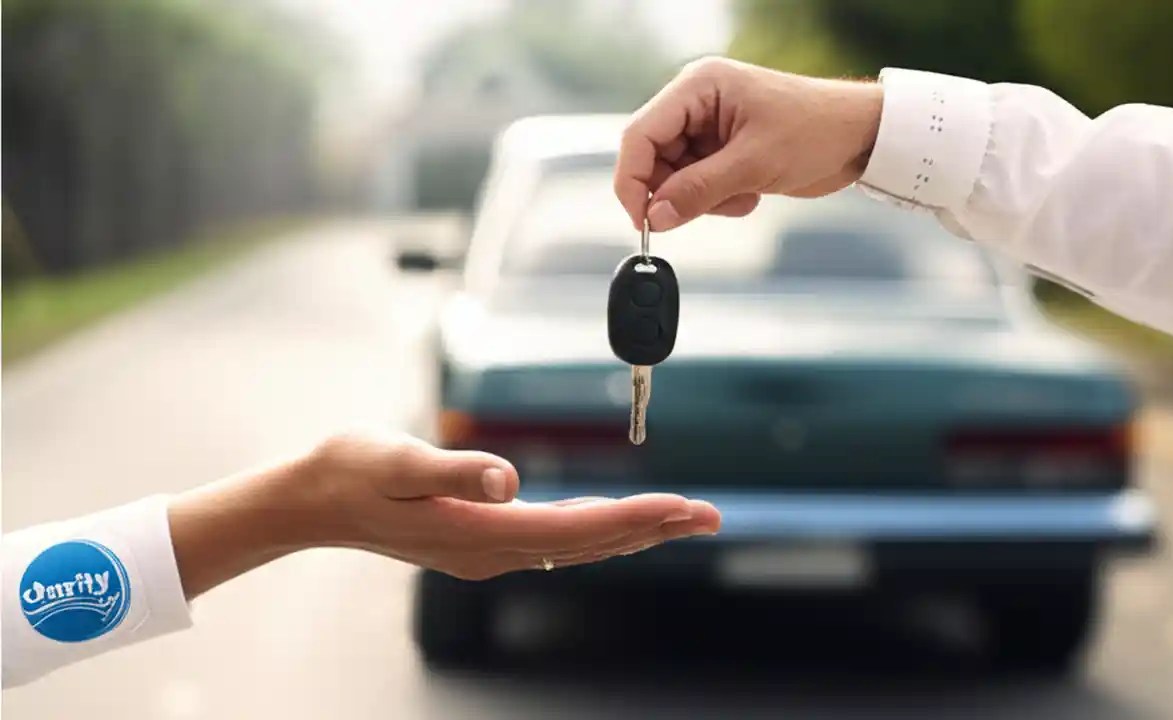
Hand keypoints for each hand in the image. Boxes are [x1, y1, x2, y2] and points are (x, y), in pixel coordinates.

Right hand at [169, 432, 720, 597]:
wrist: (312, 500)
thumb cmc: (351, 470)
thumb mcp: (397, 459)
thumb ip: (455, 469)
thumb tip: (509, 478)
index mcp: (480, 530)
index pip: (578, 529)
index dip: (636, 518)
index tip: (686, 509)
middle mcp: (492, 549)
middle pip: (591, 544)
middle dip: (654, 528)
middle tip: (711, 517)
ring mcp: (486, 551)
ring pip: (578, 547)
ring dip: (632, 531)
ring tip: (679, 520)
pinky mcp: (479, 541)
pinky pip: (555, 542)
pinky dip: (597, 533)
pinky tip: (613, 524)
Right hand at [614, 57, 884, 232]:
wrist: (862, 138)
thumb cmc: (817, 130)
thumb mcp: (753, 165)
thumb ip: (698, 191)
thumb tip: (655, 217)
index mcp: (698, 87)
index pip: (640, 135)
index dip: (633, 181)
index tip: (641, 219)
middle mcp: (697, 102)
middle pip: (654, 159)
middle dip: (678, 193)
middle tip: (704, 210)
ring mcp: (709, 127)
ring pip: (676, 178)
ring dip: (703, 200)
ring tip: (743, 196)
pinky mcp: (723, 150)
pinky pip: (699, 185)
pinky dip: (720, 200)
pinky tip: (751, 193)